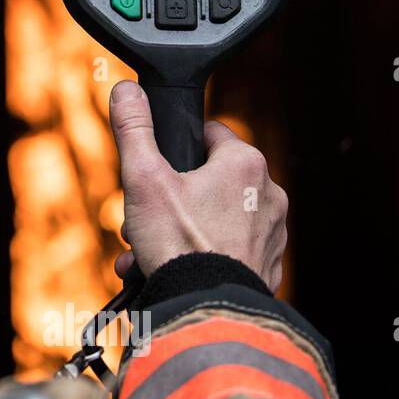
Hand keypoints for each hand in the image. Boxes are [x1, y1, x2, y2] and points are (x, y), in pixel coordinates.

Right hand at [108, 80, 287, 292]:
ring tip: (148, 254)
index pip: (210, 134)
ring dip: (179, 233)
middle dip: (170, 201)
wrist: (208, 308)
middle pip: (209, 182)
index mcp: (244, 164)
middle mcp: (268, 193)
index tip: (156, 171)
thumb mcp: (143, 178)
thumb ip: (134, 129)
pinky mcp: (267, 266)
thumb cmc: (179, 242)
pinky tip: (173, 272)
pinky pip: (228, 251)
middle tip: (143, 221)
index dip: (176, 150)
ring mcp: (272, 233)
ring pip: (215, 219)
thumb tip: (126, 90)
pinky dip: (201, 258)